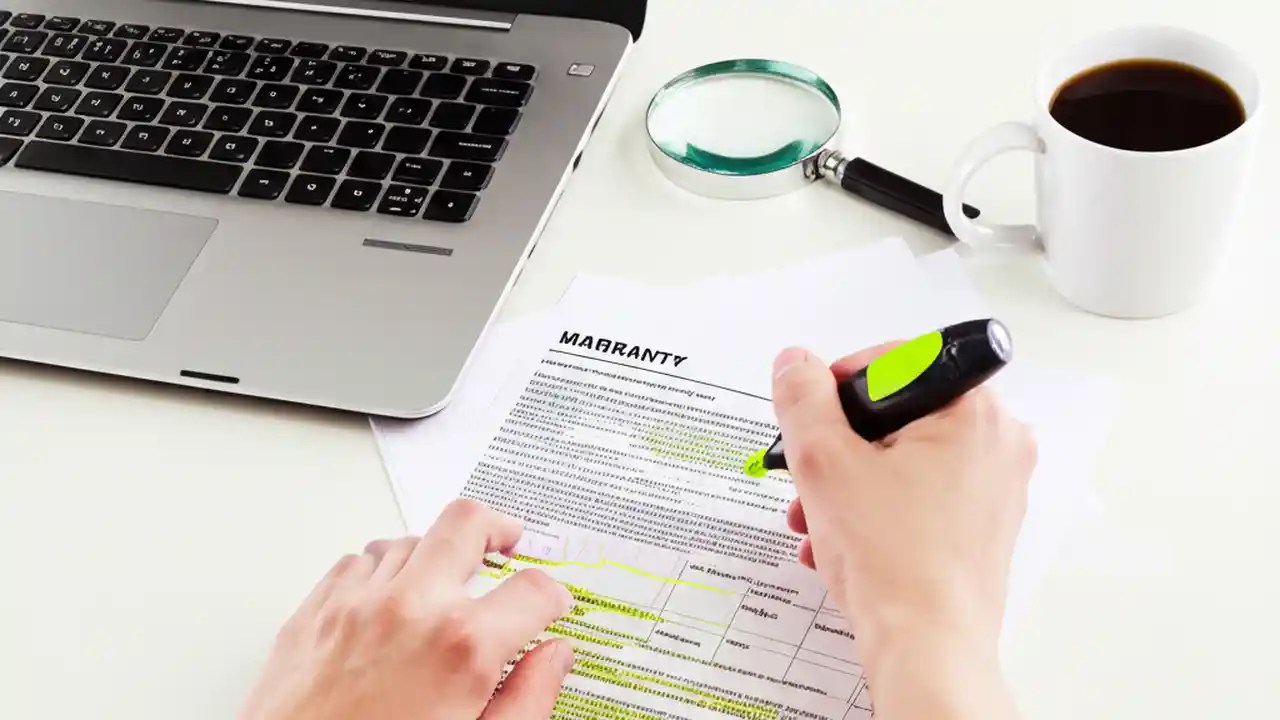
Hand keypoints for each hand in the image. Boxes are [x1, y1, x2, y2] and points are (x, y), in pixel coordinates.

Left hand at [238, 499, 575, 719]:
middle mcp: (411, 609)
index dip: (551, 596)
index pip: (533, 590)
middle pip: (467, 523)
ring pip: (409, 539)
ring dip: (435, 554)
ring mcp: (356, 605)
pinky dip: (381, 569)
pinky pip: (356, 561)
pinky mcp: (314, 613)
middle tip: (507, 542)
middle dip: (497, 528)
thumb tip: (554, 658)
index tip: (549, 606)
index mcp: (463, 647)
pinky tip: (390, 595)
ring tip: (445, 579)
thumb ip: (529, 698)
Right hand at [771, 344, 1035, 719]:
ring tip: (814, 517)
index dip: (839, 386)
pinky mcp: (983, 528)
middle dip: (839, 446)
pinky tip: (839, 541)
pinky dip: (876, 511)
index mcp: (973, 411)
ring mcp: (995, 489)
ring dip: (848, 483)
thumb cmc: (893, 561)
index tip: (811, 416)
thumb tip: (796, 365)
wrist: (927, 649)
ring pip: (904, 461)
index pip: (894, 361)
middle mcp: (998, 443)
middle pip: (897, 416)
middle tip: (808, 473)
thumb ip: (803, 399)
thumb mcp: (824, 461)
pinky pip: (919, 498)